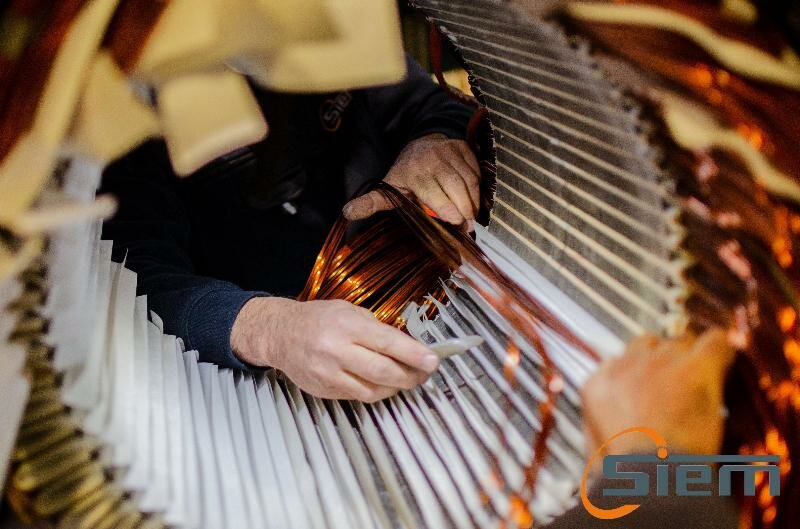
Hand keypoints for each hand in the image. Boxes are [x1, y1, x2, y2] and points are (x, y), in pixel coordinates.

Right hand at [230, 297, 439, 401]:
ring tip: (406, 380)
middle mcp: (336, 350)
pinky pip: (358, 396)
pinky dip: (375, 392)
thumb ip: (376, 328)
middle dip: (410, 376)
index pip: (387, 342)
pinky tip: (383, 384)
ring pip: (372, 390)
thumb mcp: (348, 310)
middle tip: (424, 374)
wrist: (279, 334)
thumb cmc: (318, 318)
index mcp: (346, 325)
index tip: (433, 361)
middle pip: (382, 371)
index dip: (413, 353)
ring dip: (395, 388)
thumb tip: (408, 347)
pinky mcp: (324, 390)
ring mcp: (328, 373)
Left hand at [343, 133, 479, 224]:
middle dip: (466, 210)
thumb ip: (372, 202)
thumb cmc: (405, 174)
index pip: (438, 198)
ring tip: (472, 215)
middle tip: (468, 225)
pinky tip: (474, 198)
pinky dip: (479, 187)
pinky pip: (477, 171)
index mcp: (415, 173)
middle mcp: (433, 160)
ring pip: (470, 181)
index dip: (450, 214)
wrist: (420, 143)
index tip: (457, 226)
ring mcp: (449, 152)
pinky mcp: (462, 148)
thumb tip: (347, 212)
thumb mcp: (388, 188)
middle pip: (457, 189)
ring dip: (475, 200)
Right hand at [582, 329, 734, 456]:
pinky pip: (714, 341)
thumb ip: (604, 421)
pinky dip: (720, 349)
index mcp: (599, 384)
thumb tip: (612, 425)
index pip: (621, 360)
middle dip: (664, 359)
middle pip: (650, 344)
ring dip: (689, 354)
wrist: (649, 474)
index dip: (639, 371)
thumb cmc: (624, 471)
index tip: (651, 385)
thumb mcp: (597, 445)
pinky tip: (724, 359)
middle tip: (678, 381)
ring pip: (680, 341)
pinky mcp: (694, 367)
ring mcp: (660, 363)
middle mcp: (626, 365)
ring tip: (702, 372)